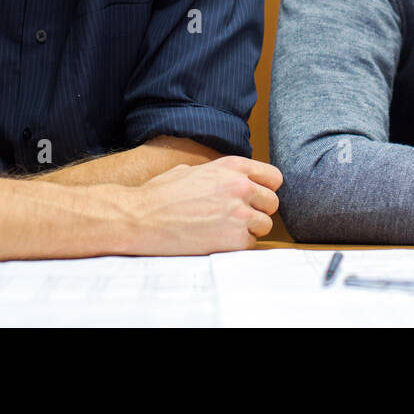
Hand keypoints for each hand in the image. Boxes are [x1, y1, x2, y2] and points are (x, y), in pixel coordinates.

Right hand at [116, 156, 282, 254]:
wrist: (140, 218)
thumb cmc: (159, 194)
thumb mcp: (191, 170)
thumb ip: (218, 175)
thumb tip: (229, 181)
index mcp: (232, 166)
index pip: (273, 177)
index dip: (265, 189)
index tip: (255, 199)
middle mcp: (241, 186)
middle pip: (272, 203)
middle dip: (258, 211)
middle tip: (236, 219)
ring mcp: (239, 212)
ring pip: (265, 225)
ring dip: (249, 230)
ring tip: (224, 231)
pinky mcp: (234, 239)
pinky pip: (250, 244)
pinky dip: (236, 247)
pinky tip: (216, 242)